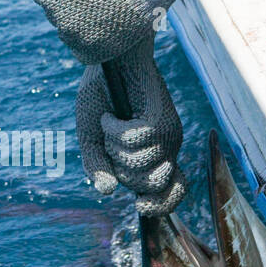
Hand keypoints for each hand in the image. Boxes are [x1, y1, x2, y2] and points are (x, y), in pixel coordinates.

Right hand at [75, 38, 186, 216]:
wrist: (111, 60)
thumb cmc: (103, 97)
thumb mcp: (92, 138)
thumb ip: (97, 165)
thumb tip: (108, 191)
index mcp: (158, 156)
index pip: (173, 192)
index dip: (161, 206)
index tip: (140, 206)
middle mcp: (168, 148)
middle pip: (147, 185)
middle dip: (120, 168)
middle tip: (112, 140)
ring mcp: (168, 134)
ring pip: (139, 165)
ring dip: (114, 146)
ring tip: (112, 123)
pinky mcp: (162, 119)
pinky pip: (132, 141)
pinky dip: (113, 128)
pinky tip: (111, 114)